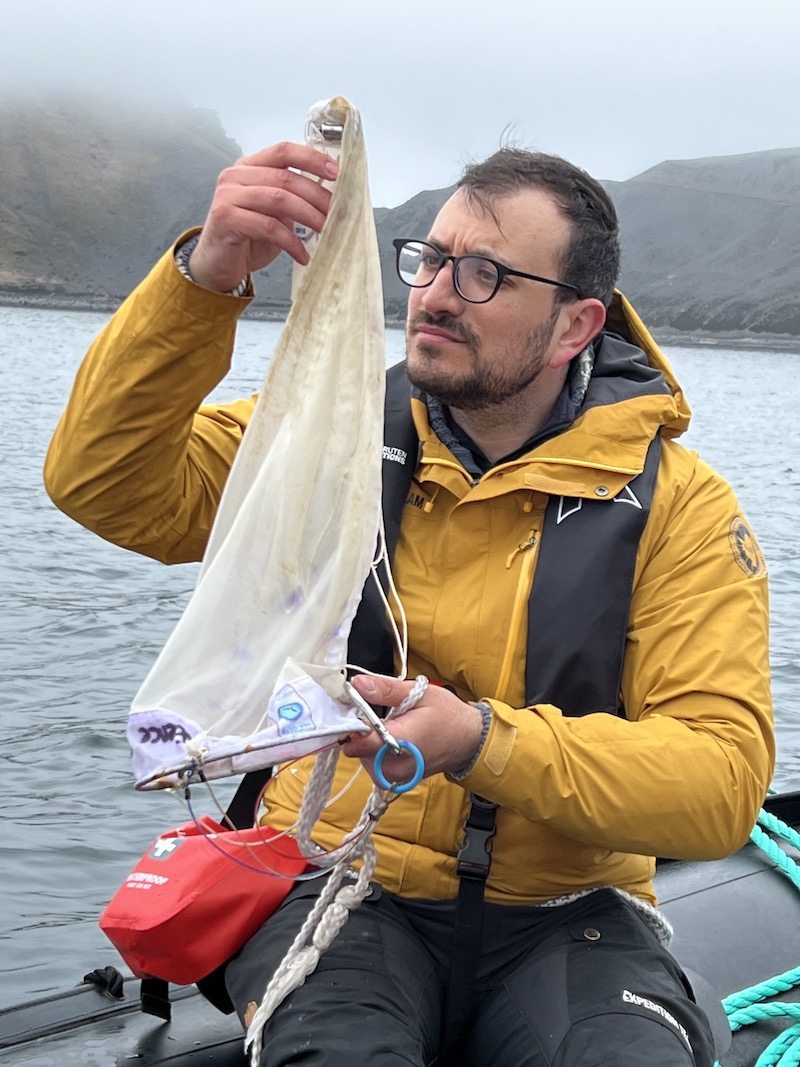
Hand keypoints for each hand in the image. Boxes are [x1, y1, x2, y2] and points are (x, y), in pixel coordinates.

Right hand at [188, 142, 339, 291]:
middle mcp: (236, 175)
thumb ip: (292, 198)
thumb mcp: (275, 213)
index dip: (311, 158)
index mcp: (250, 166)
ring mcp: (228, 195)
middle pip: (285, 178)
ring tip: (326, 233)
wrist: (219, 265)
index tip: (337, 172)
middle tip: (337, 214)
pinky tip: (303, 255)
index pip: (283, 151)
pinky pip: (268, 227)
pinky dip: (291, 243)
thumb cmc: (249, 238)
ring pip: (279, 200)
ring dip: (309, 217)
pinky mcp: (226, 218)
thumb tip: (331, 196)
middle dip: (317, 196)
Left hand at [341, 675, 484, 786]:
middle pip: (356, 748)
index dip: (351, 722)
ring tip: (389, 724)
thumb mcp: (420, 693)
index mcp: (401, 742)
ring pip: (361, 756)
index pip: (360, 742)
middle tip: (376, 711)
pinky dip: (374, 750)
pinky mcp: (394, 781)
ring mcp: (394, 777)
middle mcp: (395, 766)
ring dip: (367, 739)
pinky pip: (371, 764)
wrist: (469, 741)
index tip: (354, 705)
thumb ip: (386, 689)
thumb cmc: (447, 715)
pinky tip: (389, 737)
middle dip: (360, 728)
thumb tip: (357, 683)